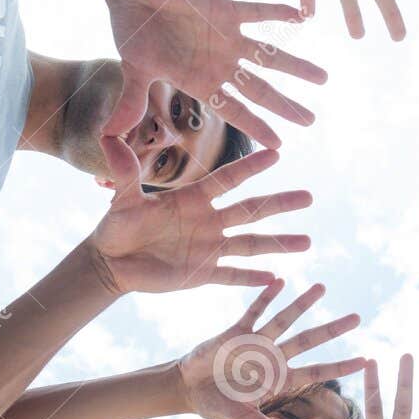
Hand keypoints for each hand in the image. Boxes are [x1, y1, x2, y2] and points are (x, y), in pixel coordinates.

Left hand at [89, 148, 308, 293]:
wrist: (111, 262)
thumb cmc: (117, 227)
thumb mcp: (122, 200)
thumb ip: (125, 173)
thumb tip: (111, 140)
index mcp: (193, 200)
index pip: (228, 180)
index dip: (250, 167)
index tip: (276, 153)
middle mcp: (208, 221)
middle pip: (250, 210)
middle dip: (279, 204)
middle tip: (308, 196)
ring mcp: (209, 248)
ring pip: (250, 244)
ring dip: (278, 243)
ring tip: (307, 241)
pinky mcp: (202, 273)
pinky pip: (232, 276)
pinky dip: (252, 278)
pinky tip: (275, 278)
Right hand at [100, 0, 325, 150]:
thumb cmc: (133, 30)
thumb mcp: (133, 69)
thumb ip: (131, 101)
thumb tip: (110, 136)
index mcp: (200, 82)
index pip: (235, 110)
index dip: (257, 126)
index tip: (281, 144)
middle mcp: (220, 64)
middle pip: (261, 89)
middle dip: (286, 105)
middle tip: (311, 121)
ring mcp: (227, 38)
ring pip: (269, 55)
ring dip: (295, 66)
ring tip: (322, 78)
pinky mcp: (227, 10)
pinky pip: (258, 12)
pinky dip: (279, 12)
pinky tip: (302, 16)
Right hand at [177, 281, 365, 418]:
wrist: (187, 388)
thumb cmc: (217, 405)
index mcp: (278, 379)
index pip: (317, 372)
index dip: (340, 366)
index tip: (365, 360)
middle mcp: (273, 358)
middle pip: (308, 341)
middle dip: (332, 330)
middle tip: (357, 317)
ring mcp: (256, 342)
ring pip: (285, 320)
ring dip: (302, 304)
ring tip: (322, 287)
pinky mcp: (236, 331)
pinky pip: (254, 311)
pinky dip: (266, 297)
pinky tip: (280, 281)